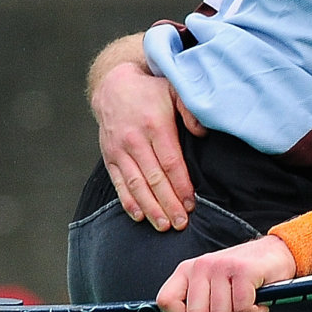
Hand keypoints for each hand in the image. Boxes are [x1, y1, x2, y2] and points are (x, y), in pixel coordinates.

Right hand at [91, 49, 205, 230]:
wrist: (113, 85)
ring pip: (136, 184)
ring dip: (150, 208)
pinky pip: (118, 183)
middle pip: (154, 178)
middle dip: (169, 203)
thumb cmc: (151, 91)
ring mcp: (119, 150)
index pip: (171, 162)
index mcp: (155, 125)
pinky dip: (128, 201)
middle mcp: (135, 140)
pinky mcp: (109, 156)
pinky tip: (139, 216)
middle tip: (181, 223)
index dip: (181, 186)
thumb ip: (190, 110)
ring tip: (164, 226)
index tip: (192, 204)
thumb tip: (202, 133)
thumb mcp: (175, 90)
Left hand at [156, 236, 296, 311]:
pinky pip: (242, 310)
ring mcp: (222, 266)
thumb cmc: (246, 276)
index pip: (166, 301)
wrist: (278, 253)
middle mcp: (202, 266)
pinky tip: (259, 302)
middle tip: (233, 309)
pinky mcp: (244, 271)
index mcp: (188, 270)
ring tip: (248, 302)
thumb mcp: (219, 293)